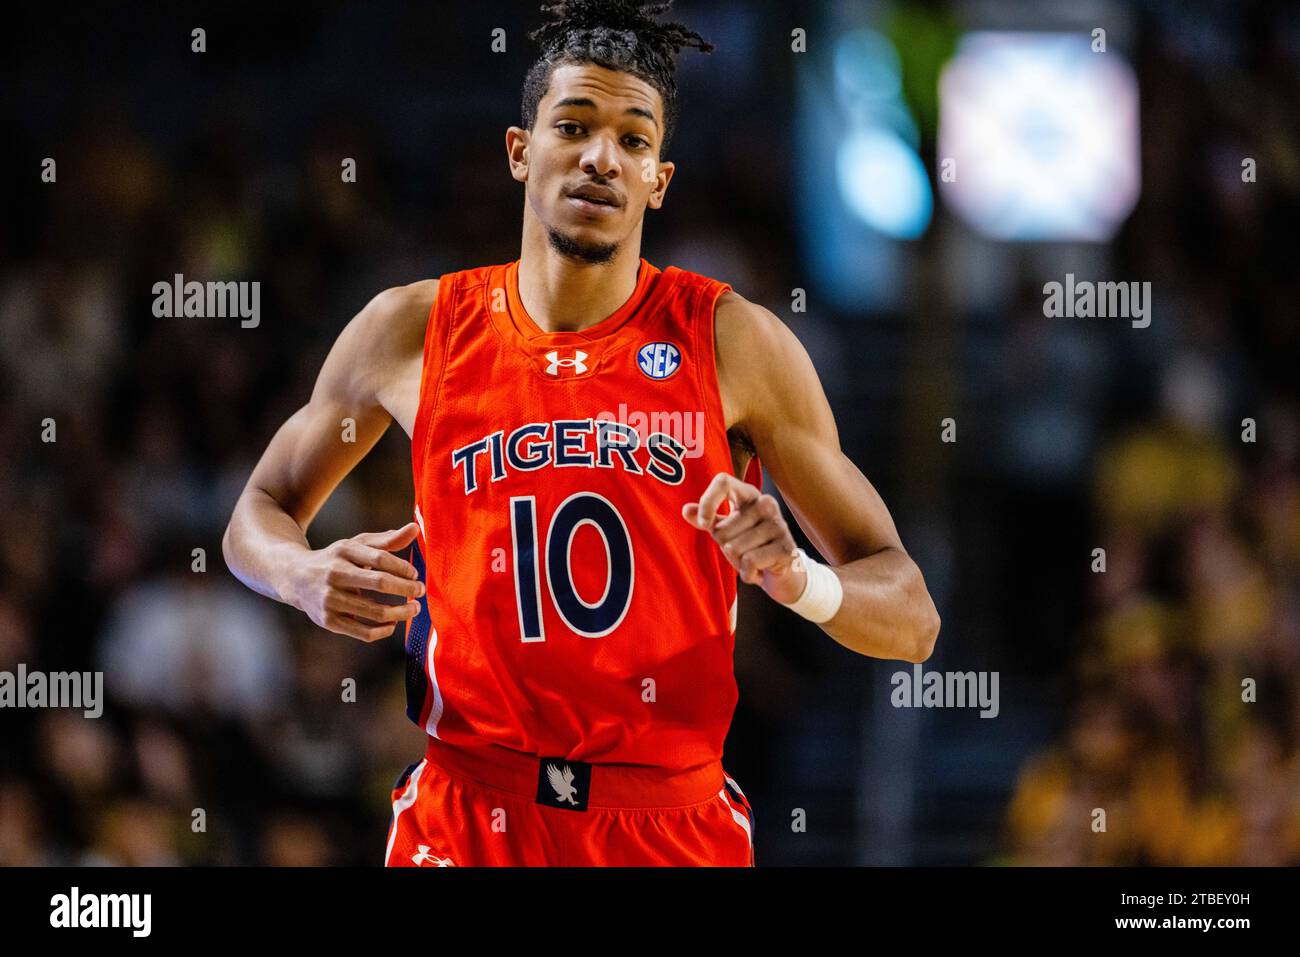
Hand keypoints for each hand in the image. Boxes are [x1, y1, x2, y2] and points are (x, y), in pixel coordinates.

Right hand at [286, 522, 425, 641]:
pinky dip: (383, 631)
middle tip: (421, 591)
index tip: (415, 575)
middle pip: (380, 582)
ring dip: (401, 612)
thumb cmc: (336, 559)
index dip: (403, 567)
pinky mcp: (328, 620)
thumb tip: (415, 528)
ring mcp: (330, 599)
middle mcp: (334, 574)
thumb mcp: (357, 545)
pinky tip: (392, 624)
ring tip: (414, 609)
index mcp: (344, 552)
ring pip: (375, 611)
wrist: (295, 577)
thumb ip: (387, 540)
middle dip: (407, 589)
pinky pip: (363, 632)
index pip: (381, 558)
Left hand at [682, 472, 806, 603]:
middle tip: (742, 551)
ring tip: (752, 561)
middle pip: (722, 530)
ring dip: (737, 563)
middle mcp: (766, 503)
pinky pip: (749, 562)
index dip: (708, 501)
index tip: (704, 524)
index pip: (723, 482)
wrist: (781, 570)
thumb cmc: (750, 545)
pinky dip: (748, 574)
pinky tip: (759, 571)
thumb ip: (707, 519)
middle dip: (725, 548)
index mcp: (749, 495)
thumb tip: (686, 510)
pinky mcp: (786, 547)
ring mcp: (779, 525)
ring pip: (734, 549)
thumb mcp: (725, 530)